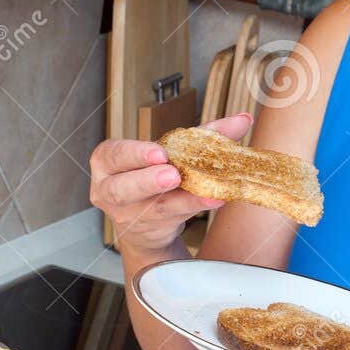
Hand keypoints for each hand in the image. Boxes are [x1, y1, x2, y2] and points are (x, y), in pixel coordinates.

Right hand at [90, 113, 253, 258]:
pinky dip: (197, 208)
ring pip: (153, 208)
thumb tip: (242, 119)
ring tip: (207, 192)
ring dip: (182, 200)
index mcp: (107, 161)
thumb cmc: (151, 177)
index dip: (135, 154)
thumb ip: (202, 135)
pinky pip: (174, 219)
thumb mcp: (167, 152)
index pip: (115, 154)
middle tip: (172, 175)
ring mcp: (129, 215)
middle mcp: (110, 190)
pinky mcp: (150, 230)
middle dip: (148, 181)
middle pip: (124, 188)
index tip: (160, 152)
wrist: (145, 224)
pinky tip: (216, 199)